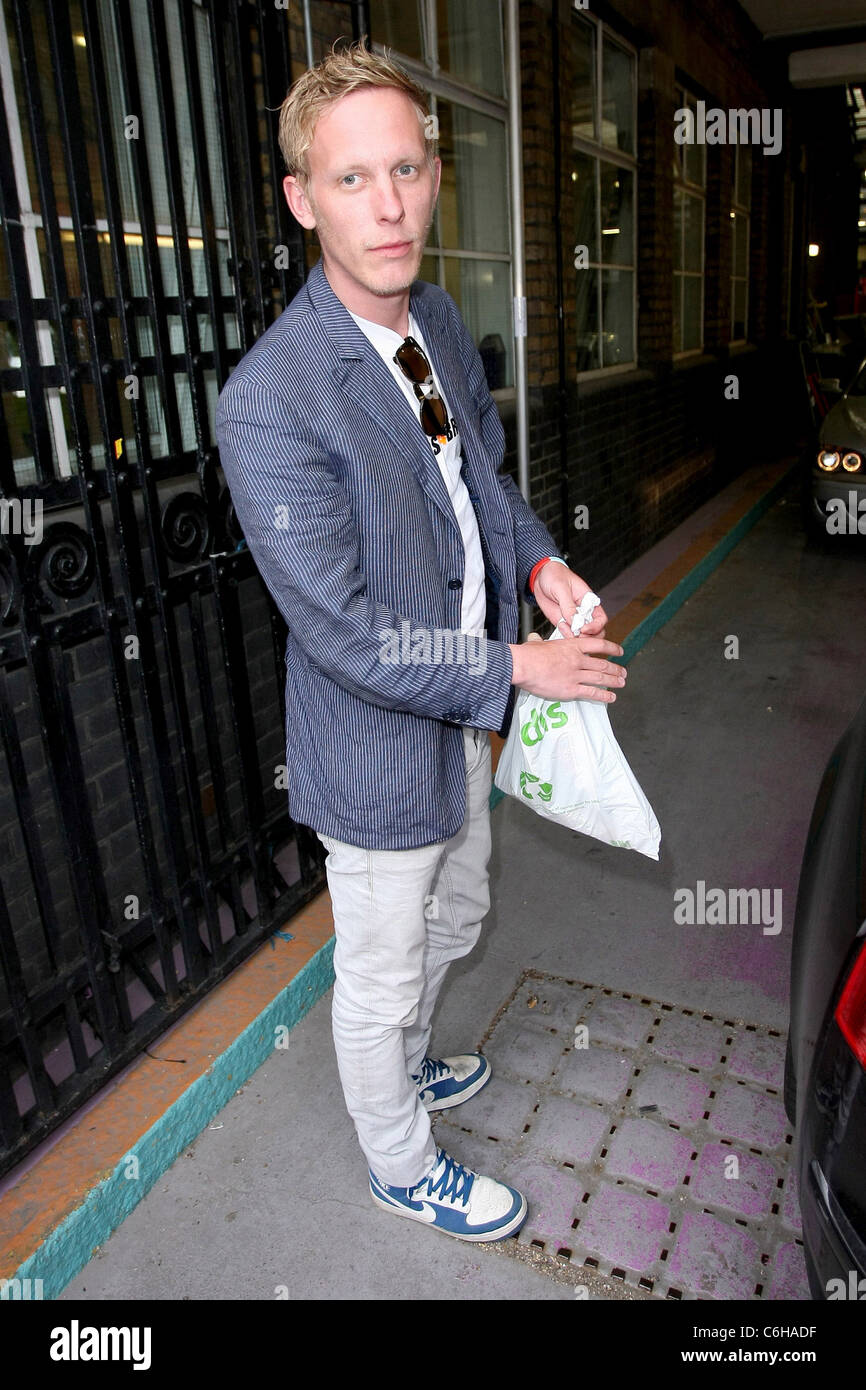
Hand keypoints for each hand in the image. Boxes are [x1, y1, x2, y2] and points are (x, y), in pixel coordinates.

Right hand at [509, 628, 625, 701]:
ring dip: (613, 681)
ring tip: (621, 683)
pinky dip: (604, 695)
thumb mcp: (538, 643)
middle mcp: (577, 660)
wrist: (523, 665)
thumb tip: (534, 640)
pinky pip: (591, 693)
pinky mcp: (571, 690)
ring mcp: (575, 675)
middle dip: (615, 669)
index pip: (598, 645)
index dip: (612, 648)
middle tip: (623, 672)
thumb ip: (541, 643)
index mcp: (572, 646)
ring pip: (600, 678)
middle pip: (602, 664)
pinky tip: (611, 697)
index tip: (619, 651)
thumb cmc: (527, 654)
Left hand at [534, 561, 608, 639]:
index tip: (583, 629)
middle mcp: (583, 612)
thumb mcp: (561, 587)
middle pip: (595, 631)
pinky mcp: (562, 623)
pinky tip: (559, 627)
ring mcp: (573, 619)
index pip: (600, 619)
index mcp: (589, 601)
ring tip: (563, 627)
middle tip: (575, 635)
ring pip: (581, 636)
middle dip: (587, 637)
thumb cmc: (555, 575)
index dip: (595, 627)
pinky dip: (564, 637)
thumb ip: (568, 605)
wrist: (540, 577)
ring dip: (574, 638)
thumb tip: (574, 622)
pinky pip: (567, 635)